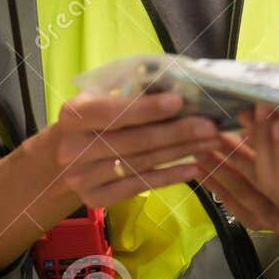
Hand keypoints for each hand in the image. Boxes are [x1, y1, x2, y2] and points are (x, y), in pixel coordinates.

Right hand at [39, 91, 219, 209]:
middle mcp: (72, 149)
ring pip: (142, 163)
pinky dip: (169, 177)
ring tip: (210, 142)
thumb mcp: (103, 96)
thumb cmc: (97, 118)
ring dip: (181, 152)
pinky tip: (193, 167)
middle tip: (210, 126)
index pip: (112, 112)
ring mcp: (82, 177)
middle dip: (177, 132)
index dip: (146, 108)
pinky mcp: (95, 198)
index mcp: (73, 115)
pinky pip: (140, 186)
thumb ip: (133, 89)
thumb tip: (178, 80)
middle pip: (134, 141)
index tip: (180, 101)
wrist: (67, 155)